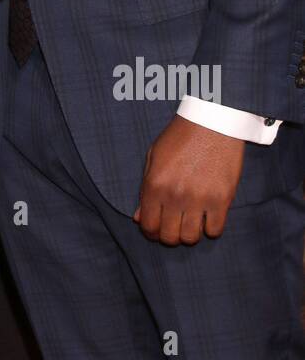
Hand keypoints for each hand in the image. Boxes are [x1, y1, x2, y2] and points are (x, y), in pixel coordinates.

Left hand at [133, 114, 244, 244]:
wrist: (212, 121)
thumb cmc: (180, 137)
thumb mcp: (154, 158)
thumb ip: (144, 190)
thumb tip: (138, 218)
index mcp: (155, 184)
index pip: (148, 226)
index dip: (150, 232)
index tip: (156, 230)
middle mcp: (175, 195)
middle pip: (169, 237)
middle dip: (169, 236)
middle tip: (174, 226)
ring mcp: (199, 199)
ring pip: (191, 238)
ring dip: (189, 234)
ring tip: (190, 222)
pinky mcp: (222, 199)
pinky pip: (215, 230)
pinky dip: (210, 228)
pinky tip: (208, 216)